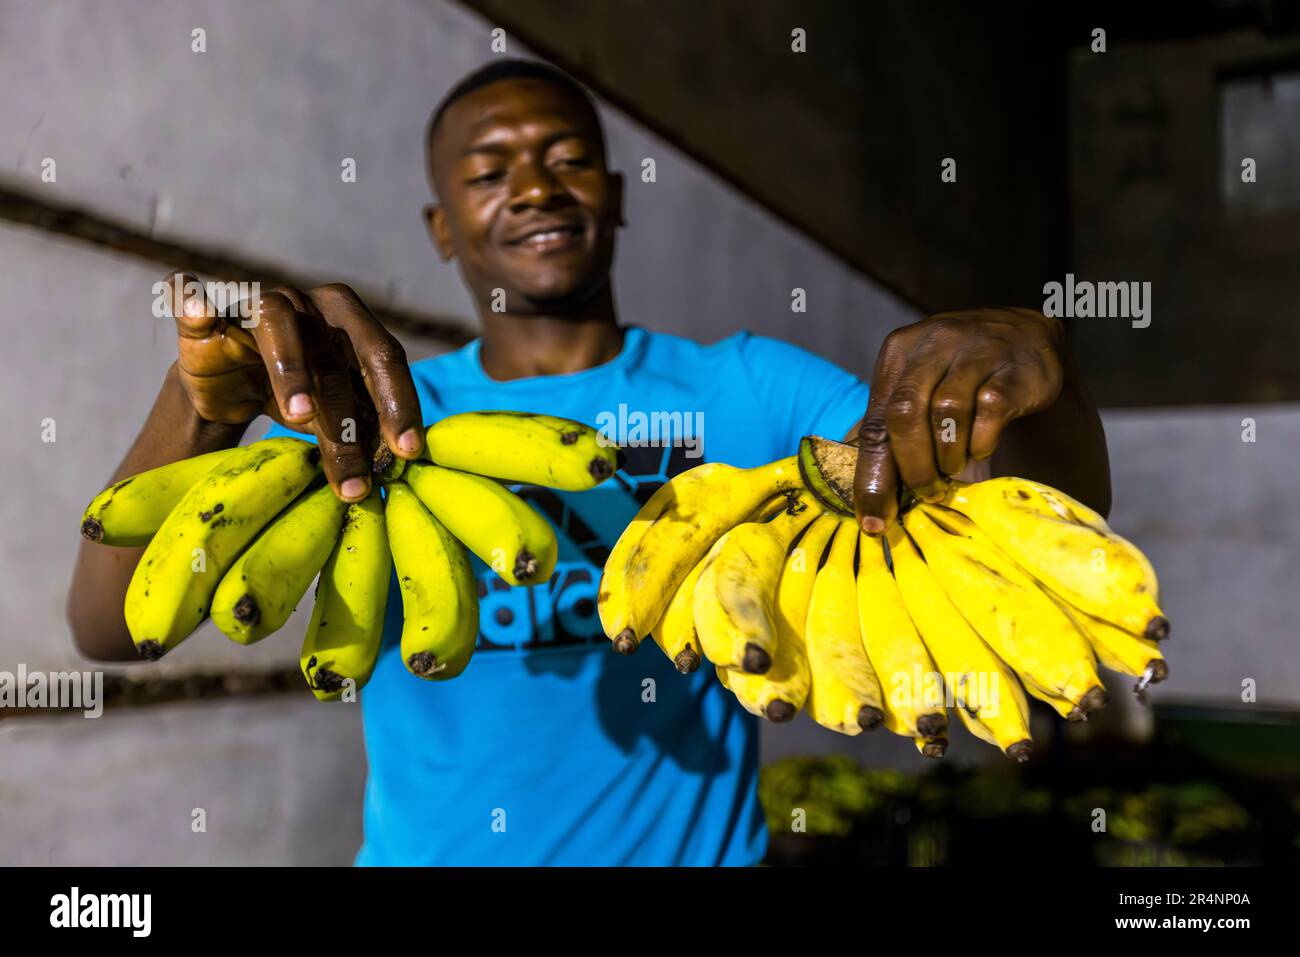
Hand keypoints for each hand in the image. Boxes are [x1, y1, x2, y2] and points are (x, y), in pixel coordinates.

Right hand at [163, 272, 424, 501]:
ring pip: (276, 322)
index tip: (407, 450)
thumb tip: (395, 461)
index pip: (383, 357)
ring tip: (299, 416)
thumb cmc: (292, 396)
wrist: (227, 385)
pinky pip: (193, 294)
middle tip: (360, 461)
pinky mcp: (204, 309)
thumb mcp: (331, 413)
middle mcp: (306, 303)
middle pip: (334, 349)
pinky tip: (200, 313)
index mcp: (349, 322)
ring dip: (291, 367)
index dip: (399, 403)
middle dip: (349, 408)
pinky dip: (193, 300)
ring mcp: (254, 300)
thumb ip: (362, 425)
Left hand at [852, 307, 1065, 532]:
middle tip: (926, 493)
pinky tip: (981, 446)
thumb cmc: (961, 371)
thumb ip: (892, 427)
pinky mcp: (1012, 369)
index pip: (876, 421)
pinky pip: (990, 411)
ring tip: (953, 466)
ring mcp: (974, 352)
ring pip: (946, 413)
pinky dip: (981, 441)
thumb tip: (864, 490)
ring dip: (948, 455)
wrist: (1026, 334)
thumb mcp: (919, 383)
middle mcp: (933, 344)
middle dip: (912, 468)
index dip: (872, 476)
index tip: (875, 520)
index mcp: (899, 352)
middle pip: (905, 415)